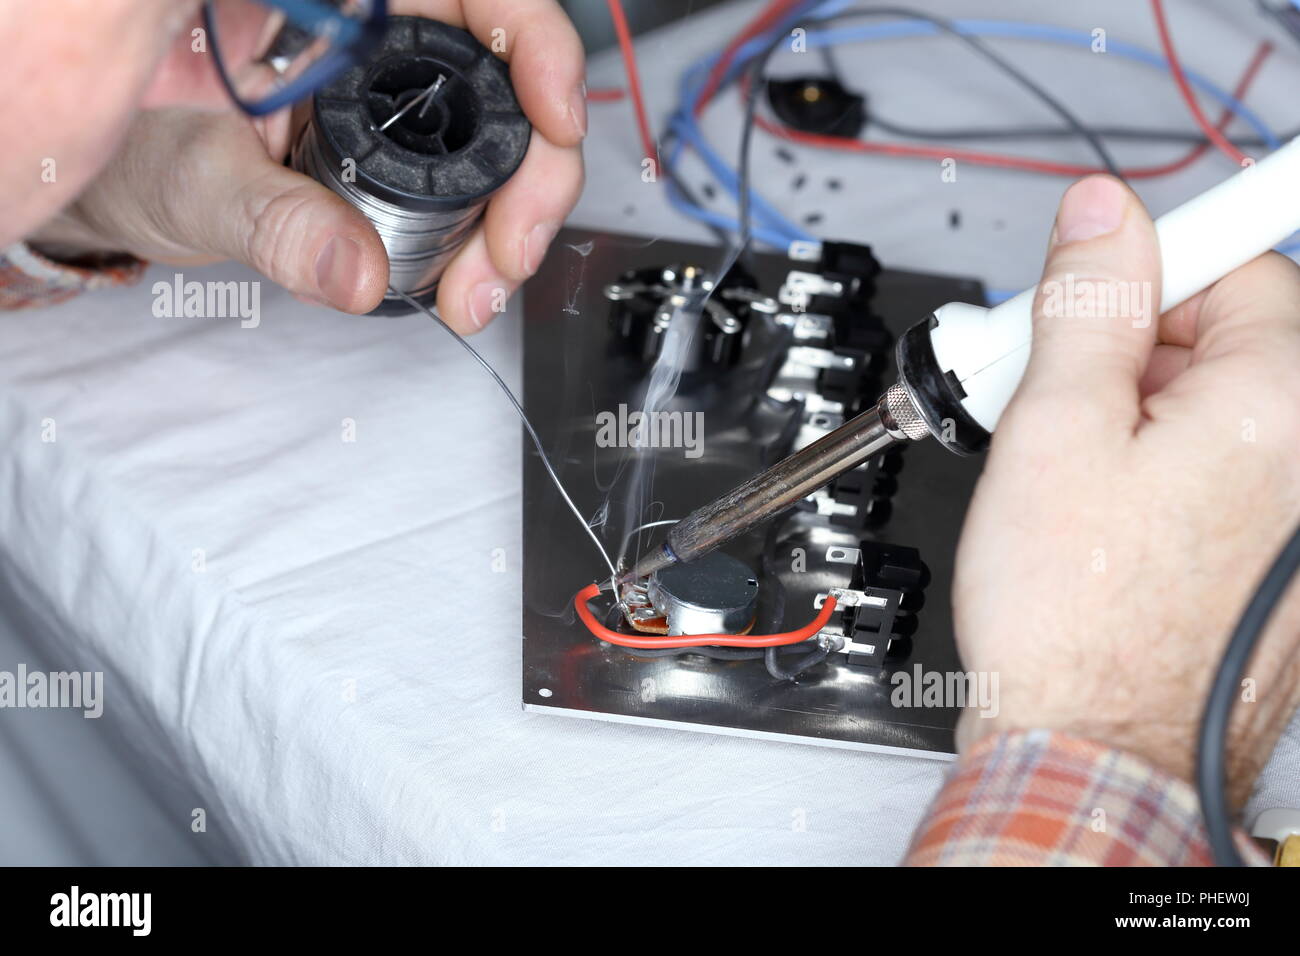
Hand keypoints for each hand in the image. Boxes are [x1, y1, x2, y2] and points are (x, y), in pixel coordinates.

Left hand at [30, 0, 585, 329]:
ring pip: (512, 146)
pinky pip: (485, 188)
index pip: (478, 1)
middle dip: (535, 178)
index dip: (539, 48)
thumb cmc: (151, 149)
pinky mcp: (415, 154)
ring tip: (476, 292)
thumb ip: (278, 223)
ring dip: (518, 225)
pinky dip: (492, 243)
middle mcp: (389, 45)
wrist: (137, 189)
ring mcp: (409, 103)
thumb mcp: (203, 182)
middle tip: (508, 255)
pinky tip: (468, 285)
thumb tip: (358, 271)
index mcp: (348, 11)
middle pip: (515, 86)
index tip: (556, 123)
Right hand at [953, 175, 1299, 807]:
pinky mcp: (1288, 572)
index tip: (1096, 276)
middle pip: (1229, 343)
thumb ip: (1087, 305)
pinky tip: (1105, 515)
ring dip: (1143, 418)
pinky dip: (1169, 477)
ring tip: (1067, 471)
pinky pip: (1232, 481)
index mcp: (1279, 404)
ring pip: (1221, 416)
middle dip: (1134, 354)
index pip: (1238, 265)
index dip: (1147, 268)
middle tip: (1050, 393)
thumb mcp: (1051, 432)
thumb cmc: (1073, 624)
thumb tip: (1105, 217)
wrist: (1092, 755)